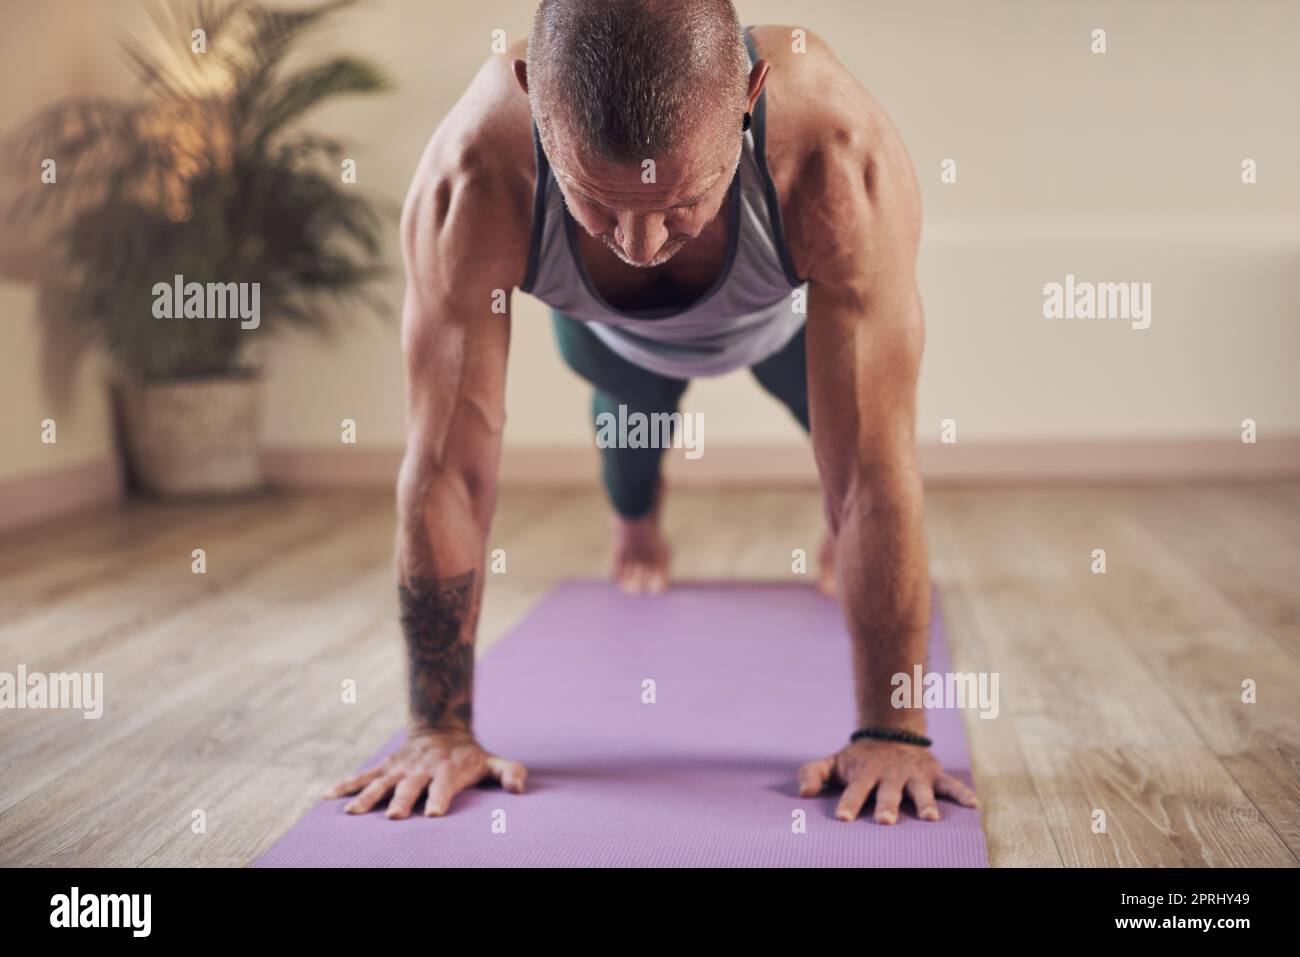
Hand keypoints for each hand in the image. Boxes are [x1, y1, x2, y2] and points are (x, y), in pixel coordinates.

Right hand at [324, 729, 527, 818]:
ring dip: (367, 797)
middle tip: (395, 818)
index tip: (434, 814)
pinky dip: (345, 785)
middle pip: (410, 787)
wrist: (442, 729)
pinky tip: (328, 797)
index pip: (444, 787)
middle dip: (402, 801)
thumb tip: (519, 788)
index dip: (440, 799)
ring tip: (352, 814)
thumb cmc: (469, 756)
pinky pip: (362, 776)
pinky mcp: (385, 767)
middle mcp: (421, 770)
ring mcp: (400, 768)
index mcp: (447, 771)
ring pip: (381, 783)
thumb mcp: (492, 762)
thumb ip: (508, 773)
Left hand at [798, 739, 977, 823]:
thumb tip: (802, 793)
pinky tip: (973, 806)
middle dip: (886, 806)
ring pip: (920, 790)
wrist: (890, 734)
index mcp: (865, 774)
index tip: (843, 819)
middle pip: (888, 793)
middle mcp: (890, 775)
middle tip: (884, 821)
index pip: (854, 791)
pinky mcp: (934, 774)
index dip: (849, 804)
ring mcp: (914, 774)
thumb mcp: (833, 762)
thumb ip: (813, 773)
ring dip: (925, 803)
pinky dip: (962, 794)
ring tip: (930, 819)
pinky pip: (950, 784)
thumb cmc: (857, 760)